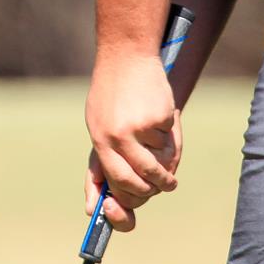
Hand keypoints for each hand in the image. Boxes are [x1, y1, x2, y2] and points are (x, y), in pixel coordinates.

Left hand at [83, 54, 181, 231]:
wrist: (127, 55)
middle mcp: (117, 137)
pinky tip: (162, 117)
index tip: (136, 203)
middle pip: (140, 181)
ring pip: (160, 164)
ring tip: (169, 161)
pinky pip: (171, 141)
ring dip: (167, 168)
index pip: (115, 184)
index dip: (128, 201)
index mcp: (100, 141)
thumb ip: (99, 167)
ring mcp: (140, 128)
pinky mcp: (160, 117)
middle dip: (154, 189)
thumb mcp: (98, 127)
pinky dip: (170, 136)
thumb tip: (92, 209)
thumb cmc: (111, 95)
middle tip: (164, 186)